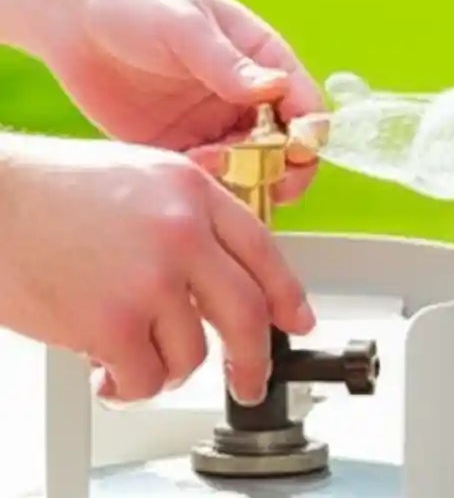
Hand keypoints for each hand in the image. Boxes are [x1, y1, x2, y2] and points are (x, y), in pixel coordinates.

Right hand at [0, 134, 315, 403]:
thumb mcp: (138, 175)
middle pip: (247, 312)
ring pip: (191, 352)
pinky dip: (129, 387)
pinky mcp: (111, 320)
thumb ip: (186, 215)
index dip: (287, 295)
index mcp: (193, 191)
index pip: (263, 251)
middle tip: (250, 381)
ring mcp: (151, 277)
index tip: (296, 321)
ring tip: (134, 362)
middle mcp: (183, 232)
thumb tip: (219, 270)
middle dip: (253, 359)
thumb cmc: (47, 190)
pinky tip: (108, 376)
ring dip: (166, 371)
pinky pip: (144, 376)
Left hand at [28, 0, 323, 201]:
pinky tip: (185, 170)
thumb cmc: (135, 0)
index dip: (309, 132)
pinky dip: (207, 184)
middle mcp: (247, 98)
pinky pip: (207, 177)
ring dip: (243, 178)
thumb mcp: (184, 25)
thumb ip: (227, 63)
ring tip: (209, 165)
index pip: (304, 103)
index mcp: (263, 60)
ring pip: (251, 168)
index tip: (295, 152)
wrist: (69, 15)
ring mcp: (215, 126)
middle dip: (282, 168)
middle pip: (287, 147)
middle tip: (264, 181)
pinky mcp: (180, 147)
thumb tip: (276, 88)